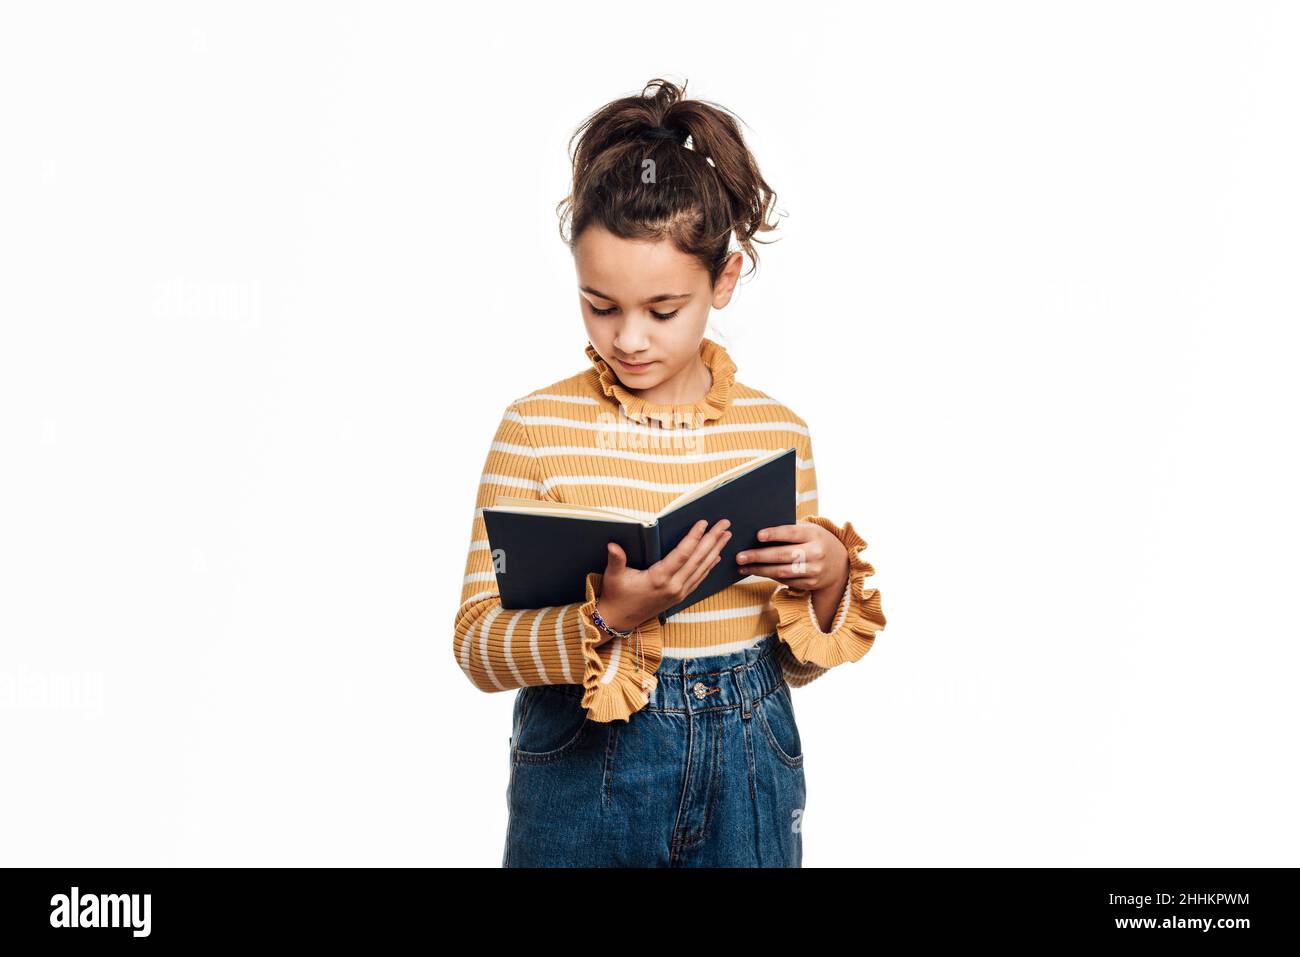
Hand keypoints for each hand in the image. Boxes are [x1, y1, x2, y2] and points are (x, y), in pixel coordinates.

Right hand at [595, 519, 732, 631]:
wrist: (618, 620)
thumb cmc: (616, 595)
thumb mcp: (613, 576)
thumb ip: (616, 559)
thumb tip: (613, 545)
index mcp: (659, 579)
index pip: (682, 554)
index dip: (694, 537)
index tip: (704, 523)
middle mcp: (673, 587)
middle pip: (698, 560)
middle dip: (713, 540)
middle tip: (725, 524)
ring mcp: (678, 593)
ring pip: (702, 569)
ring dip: (716, 550)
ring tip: (726, 535)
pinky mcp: (679, 597)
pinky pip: (698, 579)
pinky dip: (709, 567)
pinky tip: (716, 556)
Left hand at [735, 521, 848, 593]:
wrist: (841, 564)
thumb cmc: (817, 541)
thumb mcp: (810, 530)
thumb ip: (790, 529)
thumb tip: (759, 531)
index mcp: (814, 535)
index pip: (792, 533)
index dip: (775, 534)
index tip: (758, 535)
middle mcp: (816, 553)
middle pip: (783, 555)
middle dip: (759, 556)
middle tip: (740, 556)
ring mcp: (814, 571)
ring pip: (782, 571)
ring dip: (760, 570)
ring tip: (742, 566)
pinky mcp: (810, 584)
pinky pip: (786, 580)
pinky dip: (769, 576)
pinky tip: (756, 572)